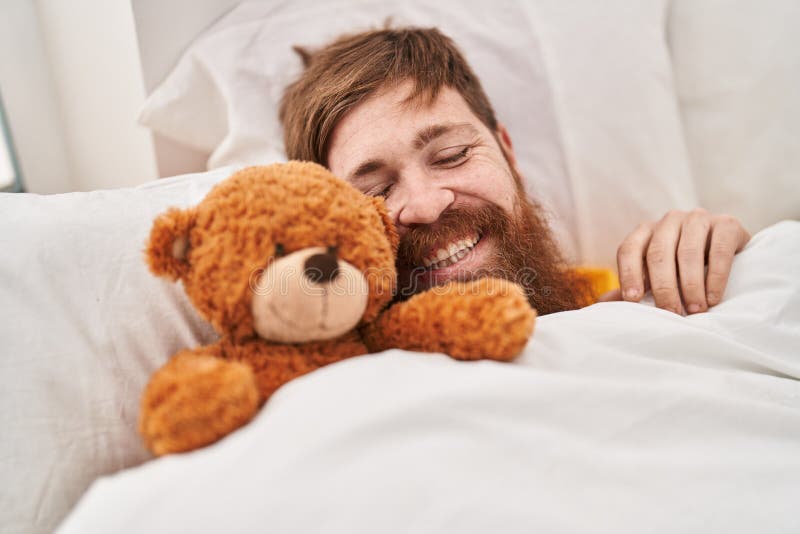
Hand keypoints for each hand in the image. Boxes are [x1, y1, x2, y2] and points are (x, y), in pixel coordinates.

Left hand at [600, 209, 750, 313]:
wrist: (728, 251)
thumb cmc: (682, 268)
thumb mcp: (656, 276)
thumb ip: (633, 287)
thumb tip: (601, 305)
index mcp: (645, 231)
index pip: (628, 249)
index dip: (628, 274)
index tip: (632, 301)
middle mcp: (669, 220)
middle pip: (658, 253)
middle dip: (663, 287)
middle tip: (670, 313)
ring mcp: (697, 218)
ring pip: (688, 252)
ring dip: (690, 285)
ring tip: (695, 310)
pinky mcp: (726, 223)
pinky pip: (719, 250)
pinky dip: (715, 277)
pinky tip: (713, 298)